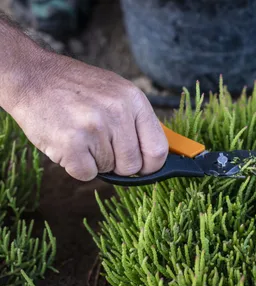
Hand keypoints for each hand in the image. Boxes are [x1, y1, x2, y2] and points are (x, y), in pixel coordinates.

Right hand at [8, 52, 167, 180]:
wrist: (33, 76)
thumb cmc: (77, 89)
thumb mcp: (117, 93)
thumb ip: (137, 122)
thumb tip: (157, 155)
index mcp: (134, 100)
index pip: (158, 150)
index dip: (151, 165)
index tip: (143, 167)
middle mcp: (118, 112)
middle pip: (133, 166)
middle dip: (118, 164)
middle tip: (101, 144)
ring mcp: (94, 128)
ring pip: (108, 170)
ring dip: (95, 160)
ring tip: (81, 135)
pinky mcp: (71, 144)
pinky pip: (86, 174)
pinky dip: (77, 166)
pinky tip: (69, 143)